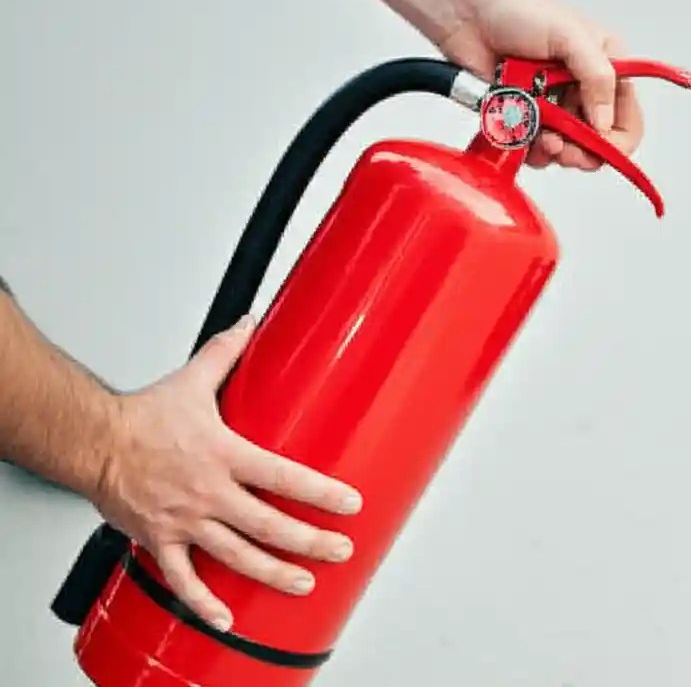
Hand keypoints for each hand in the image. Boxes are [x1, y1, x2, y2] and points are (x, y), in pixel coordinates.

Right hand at [92, 314, 362, 631]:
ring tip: (303, 582)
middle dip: (309, 541)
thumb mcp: (192, 380)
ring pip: (235, 556)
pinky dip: (204, 602)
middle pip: (268, 525)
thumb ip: (227, 353)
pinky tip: (226, 617)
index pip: (284, 476)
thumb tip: (251, 323)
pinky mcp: (159, 540)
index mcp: (223, 454)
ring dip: (273, 573)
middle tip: (340, 550)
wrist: (91, 442)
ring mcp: (184, 521)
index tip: (351, 504)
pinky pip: (182, 579)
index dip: (321, 493)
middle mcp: (207, 493)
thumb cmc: (141, 417)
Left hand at [350, 0, 642, 170]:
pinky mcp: (526, 118)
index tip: (599, 149)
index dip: (616, 141)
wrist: (467, 16)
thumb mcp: (571, 36)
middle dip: (580, 151)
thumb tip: (604, 122)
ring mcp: (554, 106)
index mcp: (605, 69)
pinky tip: (521, 130)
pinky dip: (526, 147)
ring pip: (563, 150)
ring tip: (540, 135)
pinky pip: (532, 149)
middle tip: (564, 148)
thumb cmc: (516, 11)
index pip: (626, 120)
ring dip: (551, 150)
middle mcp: (581, 91)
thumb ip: (597, 77)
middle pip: (595, 143)